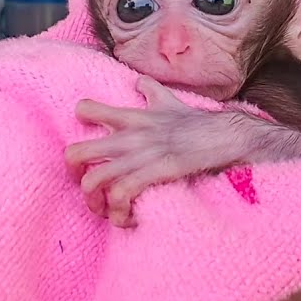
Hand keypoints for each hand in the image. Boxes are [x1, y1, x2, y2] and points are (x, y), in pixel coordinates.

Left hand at [65, 76, 248, 226]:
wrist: (227, 135)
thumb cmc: (199, 123)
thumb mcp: (169, 100)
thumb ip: (151, 91)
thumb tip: (139, 81)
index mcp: (132, 118)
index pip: (87, 110)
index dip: (78, 133)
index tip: (88, 147)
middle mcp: (129, 136)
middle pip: (76, 152)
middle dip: (73, 175)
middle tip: (89, 189)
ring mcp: (140, 156)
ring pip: (93, 181)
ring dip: (94, 202)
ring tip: (106, 211)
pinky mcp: (155, 172)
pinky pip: (121, 195)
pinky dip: (119, 212)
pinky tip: (128, 218)